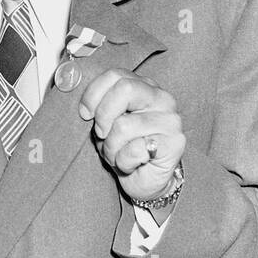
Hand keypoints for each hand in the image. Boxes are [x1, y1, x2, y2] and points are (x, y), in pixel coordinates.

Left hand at [78, 69, 185, 204]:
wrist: (145, 182)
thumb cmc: (124, 148)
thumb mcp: (105, 123)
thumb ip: (99, 107)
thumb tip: (82, 102)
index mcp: (144, 87)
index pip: (116, 75)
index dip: (94, 94)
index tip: (85, 114)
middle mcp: (162, 98)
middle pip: (125, 88)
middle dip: (103, 115)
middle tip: (102, 134)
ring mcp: (170, 120)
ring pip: (124, 125)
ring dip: (111, 147)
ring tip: (118, 154)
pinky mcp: (175, 143)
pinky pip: (134, 149)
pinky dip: (123, 161)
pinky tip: (131, 164)